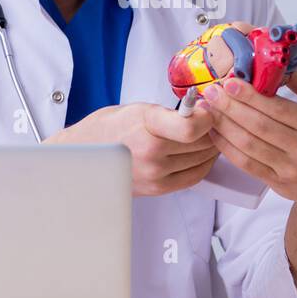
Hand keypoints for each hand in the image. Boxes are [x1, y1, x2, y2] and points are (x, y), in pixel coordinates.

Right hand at [45, 101, 218, 196]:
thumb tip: (203, 111)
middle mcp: (150, 152)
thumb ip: (170, 113)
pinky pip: (195, 176)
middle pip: (201, 143)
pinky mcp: (158, 188)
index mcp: (144, 125)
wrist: (85, 158)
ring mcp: (155, 173)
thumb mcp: (138, 109)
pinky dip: (203, 163)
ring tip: (205, 135)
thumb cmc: (108, 129)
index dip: (207, 118)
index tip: (207, 110)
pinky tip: (200, 153)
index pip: (191, 128)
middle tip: (210, 120)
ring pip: (202, 159)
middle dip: (212, 129)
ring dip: (210, 146)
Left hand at [199, 70, 296, 220]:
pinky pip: (246, 163)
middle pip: (260, 125)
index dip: (251, 95)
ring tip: (209, 110)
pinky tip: (215, 133)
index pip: (278, 108)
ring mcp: (290, 168)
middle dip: (231, 107)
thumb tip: (277, 64)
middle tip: (212, 92)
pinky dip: (227, 147)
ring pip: (249, 145)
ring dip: (224, 125)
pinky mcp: (277, 182)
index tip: (231, 82)